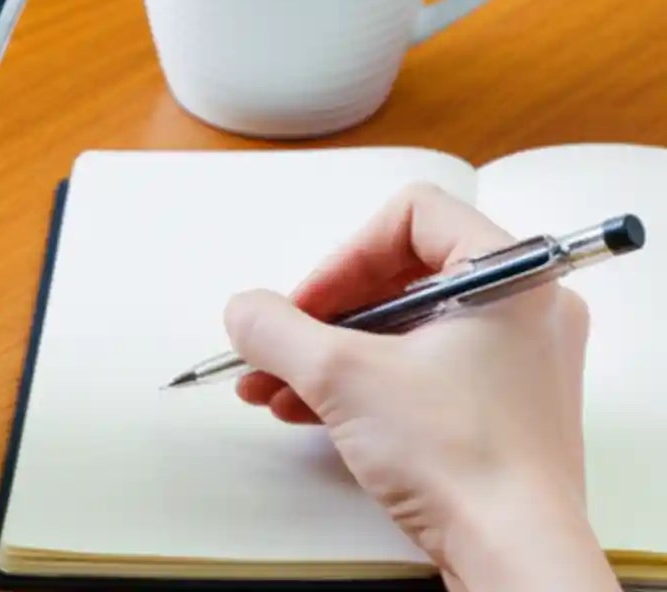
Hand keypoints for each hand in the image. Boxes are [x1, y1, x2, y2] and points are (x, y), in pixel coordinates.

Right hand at [223, 184, 617, 591]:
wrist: (512, 555)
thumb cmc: (466, 464)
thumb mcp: (342, 377)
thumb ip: (278, 330)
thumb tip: (246, 311)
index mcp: (511, 276)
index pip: (413, 216)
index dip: (345, 255)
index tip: (308, 304)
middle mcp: (524, 310)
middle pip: (400, 274)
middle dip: (324, 314)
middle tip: (282, 343)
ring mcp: (515, 360)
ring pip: (402, 328)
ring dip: (329, 353)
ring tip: (274, 384)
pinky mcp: (498, 407)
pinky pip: (418, 369)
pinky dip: (362, 382)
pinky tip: (306, 407)